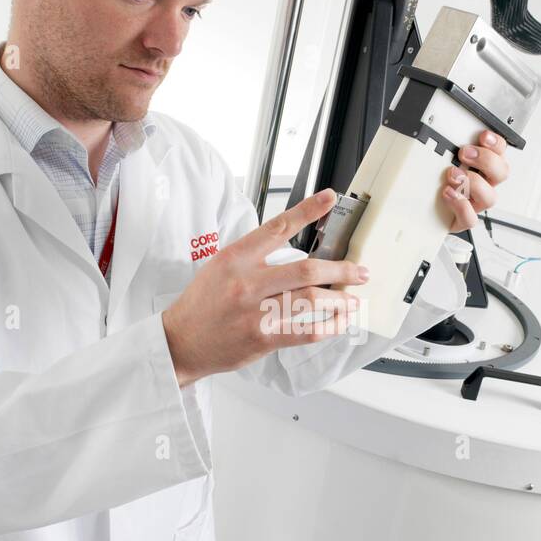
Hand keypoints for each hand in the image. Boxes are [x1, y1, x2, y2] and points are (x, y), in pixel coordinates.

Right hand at [161, 189, 367, 387]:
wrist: (181, 341)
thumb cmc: (203, 304)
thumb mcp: (221, 267)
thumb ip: (255, 256)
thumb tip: (294, 250)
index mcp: (236, 258)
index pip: (279, 227)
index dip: (308, 210)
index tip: (330, 198)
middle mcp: (247, 282)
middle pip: (306, 270)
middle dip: (341, 270)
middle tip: (359, 271)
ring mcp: (256, 312)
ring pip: (310, 301)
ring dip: (339, 300)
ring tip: (352, 300)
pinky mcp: (262, 338)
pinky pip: (305, 331)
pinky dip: (328, 327)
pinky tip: (337, 323)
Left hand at [442, 128, 510, 230]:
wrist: (423, 211)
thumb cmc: (434, 183)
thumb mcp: (439, 159)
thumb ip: (445, 147)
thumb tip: (437, 126)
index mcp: (481, 168)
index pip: (499, 153)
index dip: (496, 144)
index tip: (483, 136)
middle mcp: (482, 185)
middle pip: (501, 173)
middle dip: (486, 160)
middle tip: (465, 153)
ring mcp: (475, 204)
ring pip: (490, 197)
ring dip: (474, 183)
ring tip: (454, 175)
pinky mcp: (463, 220)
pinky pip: (470, 218)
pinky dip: (461, 205)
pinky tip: (448, 193)